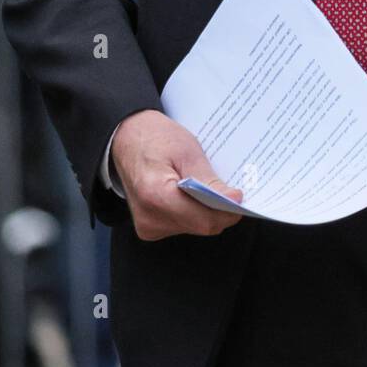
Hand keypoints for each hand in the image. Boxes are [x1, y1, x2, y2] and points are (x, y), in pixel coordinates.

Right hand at [111, 109, 244, 240]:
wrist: (127, 137)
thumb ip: (208, 180)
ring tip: (207, 187)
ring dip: (207, 211)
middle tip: (229, 189)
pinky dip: (195, 212)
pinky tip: (194, 194)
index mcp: (155, 196)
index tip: (240, 195)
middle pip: (201, 226)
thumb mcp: (186, 151)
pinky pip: (184, 225)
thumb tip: (234, 200)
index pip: (203, 220)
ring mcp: (147, 227)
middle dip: (220, 210)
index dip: (227, 210)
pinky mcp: (150, 228)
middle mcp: (149, 219)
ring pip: (195, 228)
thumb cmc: (155, 138)